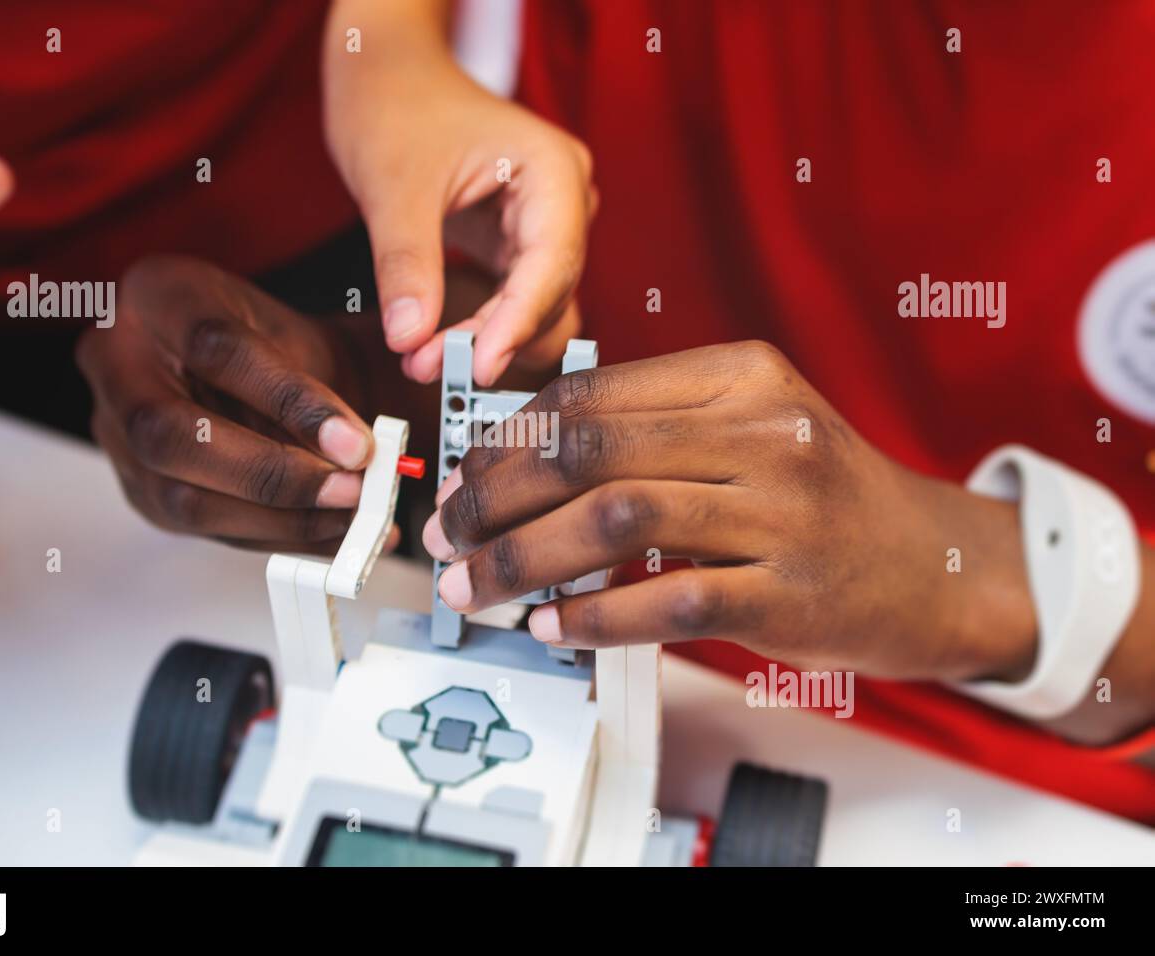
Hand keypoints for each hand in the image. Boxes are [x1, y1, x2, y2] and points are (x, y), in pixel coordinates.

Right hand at [77, 255, 379, 554]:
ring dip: (280, 518)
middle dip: (274, 474)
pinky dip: (277, 535)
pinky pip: (205, 530)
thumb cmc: (279, 346)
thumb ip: (318, 389)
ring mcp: (117, 433)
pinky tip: (330, 530)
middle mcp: (116, 360)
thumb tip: (359, 455)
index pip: (216, 348)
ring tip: (350, 515)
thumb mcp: (298, 338)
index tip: (356, 441)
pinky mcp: (140, 490)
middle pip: (172, 434)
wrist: (261, 373)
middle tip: (351, 488)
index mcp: (160, 293)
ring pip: (183, 498)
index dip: (290, 401)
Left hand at [323, 4, 595, 384]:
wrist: (388, 76)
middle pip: (550, 295)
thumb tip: (409, 340)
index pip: (551, 264)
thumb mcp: (392, 185)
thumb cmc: (395, 105)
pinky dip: (479, 328)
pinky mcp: (518, 245)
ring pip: (536, 307)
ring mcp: (546, 225)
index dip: (517, 323)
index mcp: (553, 171)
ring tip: (424, 362)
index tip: (478, 368)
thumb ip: (406, 264)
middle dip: (492, 337)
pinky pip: (512, 301)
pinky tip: (438, 348)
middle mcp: (564, 202)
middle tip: (429, 369)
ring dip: (485, 341)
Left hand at [423, 342, 1037, 680]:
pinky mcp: (788, 595)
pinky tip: (552, 627)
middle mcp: (764, 432)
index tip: (464, 476)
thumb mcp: (754, 426)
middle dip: (497, 497)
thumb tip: (523, 463)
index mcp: (741, 376)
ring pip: (617, 520)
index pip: (592, 393)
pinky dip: (594, 616)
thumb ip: (656, 427)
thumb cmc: (823, 497)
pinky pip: (666, 601)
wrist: (935, 565)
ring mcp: (781, 514)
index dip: (508, 438)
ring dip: (525, 559)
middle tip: (448, 533)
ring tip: (476, 587)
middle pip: (592, 452)